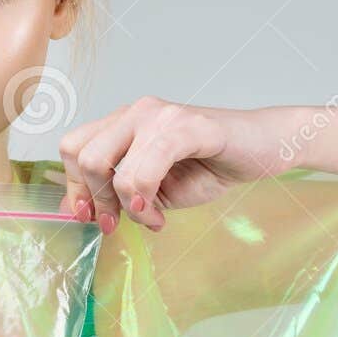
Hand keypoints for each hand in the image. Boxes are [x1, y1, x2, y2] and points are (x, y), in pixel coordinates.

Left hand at [57, 97, 290, 232]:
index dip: (74, 188)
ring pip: (104, 164)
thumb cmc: (211, 167)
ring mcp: (157, 114)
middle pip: (81, 156)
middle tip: (117, 223)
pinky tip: (158, 216)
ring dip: (123, 205)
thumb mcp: (155, 188)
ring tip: (152, 218)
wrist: (265, 148)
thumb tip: (85, 212)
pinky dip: (142, 199)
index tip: (90, 218)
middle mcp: (135, 112)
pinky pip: (141, 168)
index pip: (72, 148)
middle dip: (95, 200)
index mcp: (123, 123)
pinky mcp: (184, 125)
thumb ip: (120, 194)